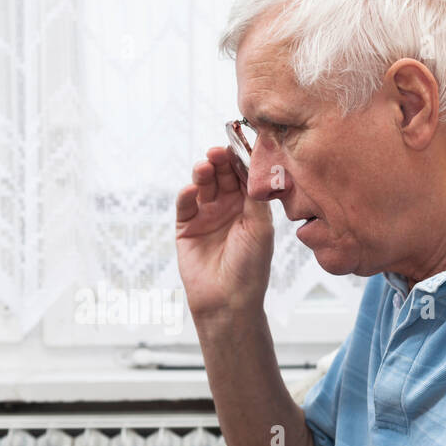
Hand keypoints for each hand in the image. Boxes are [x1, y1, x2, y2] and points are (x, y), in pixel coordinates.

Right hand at [175, 146, 273, 319]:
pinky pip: (185, 204)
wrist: (227, 300)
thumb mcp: (260, 227)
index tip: (238, 145)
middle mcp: (228, 208)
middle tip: (218, 152)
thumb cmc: (250, 267)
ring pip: (203, 185)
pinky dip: (187, 194)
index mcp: (250, 207)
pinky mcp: (186, 227)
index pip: (244, 175)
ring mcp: (206, 216)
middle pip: (222, 175)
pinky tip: (192, 190)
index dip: (240, 159)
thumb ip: (253, 195)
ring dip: (203, 173)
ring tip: (205, 167)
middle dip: (220, 161)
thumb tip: (251, 163)